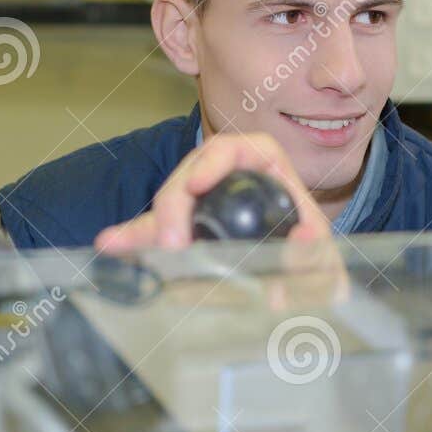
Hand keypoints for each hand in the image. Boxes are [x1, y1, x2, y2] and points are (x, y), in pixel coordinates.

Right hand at [95, 132, 330, 252]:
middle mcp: (228, 180)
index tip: (199, 185)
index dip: (214, 160)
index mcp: (266, 168)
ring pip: (169, 203)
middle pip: (191, 174)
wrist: (300, 282)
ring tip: (134, 248)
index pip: (237, 149)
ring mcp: (202, 206)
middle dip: (173, 204)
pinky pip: (154, 234)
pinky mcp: (184, 234)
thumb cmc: (312, 255)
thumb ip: (319, 248)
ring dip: (151, 223)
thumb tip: (303, 238)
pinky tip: (108, 245)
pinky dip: (133, 240)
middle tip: (171, 242)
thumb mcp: (323, 250)